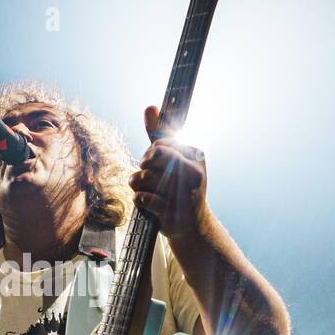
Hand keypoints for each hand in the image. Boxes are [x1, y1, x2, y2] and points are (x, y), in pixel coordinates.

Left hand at [130, 105, 209, 241]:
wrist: (193, 227)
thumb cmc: (180, 188)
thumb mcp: (175, 159)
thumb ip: (160, 133)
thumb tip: (150, 107)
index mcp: (196, 155)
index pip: (160, 143)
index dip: (150, 153)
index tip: (155, 164)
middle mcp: (194, 172)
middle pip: (152, 157)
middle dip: (143, 166)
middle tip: (146, 175)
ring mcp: (184, 193)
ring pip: (144, 177)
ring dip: (137, 184)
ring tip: (146, 190)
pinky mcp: (172, 212)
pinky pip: (142, 198)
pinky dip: (139, 200)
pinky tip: (147, 203)